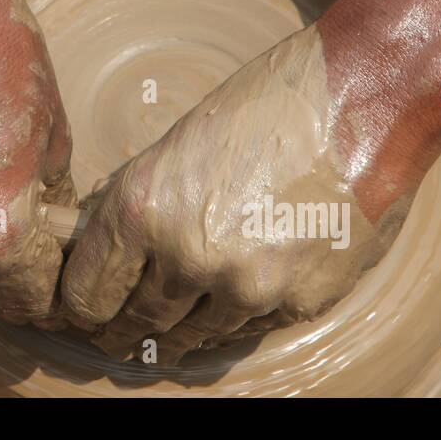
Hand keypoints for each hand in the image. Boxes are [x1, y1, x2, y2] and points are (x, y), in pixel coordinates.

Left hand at [59, 24, 430, 363]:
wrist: (360, 102)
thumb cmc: (266, 106)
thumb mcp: (179, 142)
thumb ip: (139, 198)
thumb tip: (99, 238)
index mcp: (143, 208)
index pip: (87, 294)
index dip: (80, 310)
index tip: (83, 316)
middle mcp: (188, 256)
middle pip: (136, 322)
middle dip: (121, 331)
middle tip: (116, 337)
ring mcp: (245, 286)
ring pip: (193, 334)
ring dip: (177, 334)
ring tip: (169, 335)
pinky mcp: (298, 301)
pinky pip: (248, 329)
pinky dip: (234, 321)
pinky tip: (228, 308)